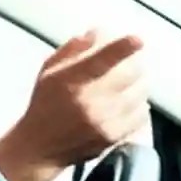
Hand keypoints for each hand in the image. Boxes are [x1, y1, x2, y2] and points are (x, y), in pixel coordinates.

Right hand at [0, 28, 148, 180]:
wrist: (39, 147)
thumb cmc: (45, 104)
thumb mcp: (49, 71)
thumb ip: (73, 49)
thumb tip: (99, 33)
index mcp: (70, 81)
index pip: (102, 59)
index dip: (123, 47)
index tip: (138, 39)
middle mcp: (89, 101)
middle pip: (130, 74)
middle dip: (135, 64)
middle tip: (131, 63)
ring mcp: (104, 121)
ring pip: (140, 93)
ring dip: (138, 84)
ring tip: (127, 84)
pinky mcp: (114, 136)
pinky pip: (141, 113)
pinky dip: (139, 105)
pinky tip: (127, 103)